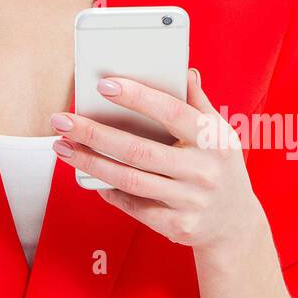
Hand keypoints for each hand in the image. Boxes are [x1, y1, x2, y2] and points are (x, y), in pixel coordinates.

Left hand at [49, 69, 268, 251]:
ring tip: (63, 146)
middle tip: (62, 120)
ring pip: (128, 179)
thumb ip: (199, 103)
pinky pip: (134, 206)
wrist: (236, 224)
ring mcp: (190, 201)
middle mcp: (202, 171)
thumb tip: (184, 72)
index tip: (104, 85)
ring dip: (90, 162)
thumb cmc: (221, 168)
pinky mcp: (177, 226)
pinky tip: (89, 176)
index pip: (171, 112)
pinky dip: (109, 191)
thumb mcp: (221, 134)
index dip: (137, 97)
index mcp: (213, 140)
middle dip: (94, 134)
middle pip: (137, 150)